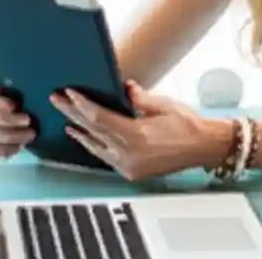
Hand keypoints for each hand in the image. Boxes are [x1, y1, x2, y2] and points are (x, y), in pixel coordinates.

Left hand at [50, 80, 233, 180]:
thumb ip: (139, 98)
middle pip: (92, 131)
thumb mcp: (164, 105)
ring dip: (79, 131)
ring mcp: (128, 166)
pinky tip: (86, 138)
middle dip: (73, 114)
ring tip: (66, 119)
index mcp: (136, 136)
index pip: (99, 118)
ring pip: (95, 147)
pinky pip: (105, 157)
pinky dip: (94, 145)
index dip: (81, 105)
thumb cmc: (188, 125)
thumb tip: (123, 88)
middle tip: (57, 100)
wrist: (204, 148)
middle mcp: (128, 154)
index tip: (69, 93)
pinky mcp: (131, 172)